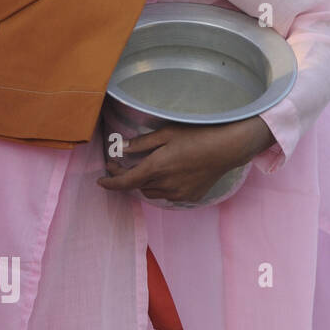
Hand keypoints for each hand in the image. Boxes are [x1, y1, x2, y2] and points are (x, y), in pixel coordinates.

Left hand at [98, 117, 274, 203]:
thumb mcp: (167, 133)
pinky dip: (163, 187)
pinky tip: (170, 174)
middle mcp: (165, 184)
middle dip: (126, 177)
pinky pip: (168, 195)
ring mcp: (178, 193)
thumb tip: (121, 148)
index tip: (100, 180)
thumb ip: (142, 143)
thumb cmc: (199, 135)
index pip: (124, 182)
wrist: (229, 148)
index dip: (109, 182)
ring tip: (149, 168)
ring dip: (145, 183)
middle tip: (121, 164)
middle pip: (136, 187)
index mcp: (156, 167)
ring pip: (152, 192)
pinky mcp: (190, 197)